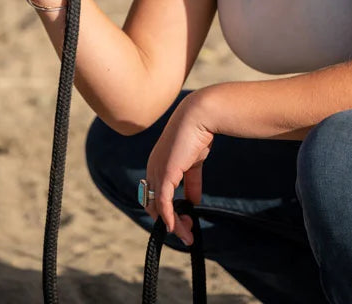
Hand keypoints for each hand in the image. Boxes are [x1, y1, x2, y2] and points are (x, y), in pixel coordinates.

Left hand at [144, 92, 212, 244]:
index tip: (184, 221)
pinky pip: (163, 202)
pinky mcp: (164, 174)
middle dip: (169, 221)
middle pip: (152, 204)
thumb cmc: (197, 134)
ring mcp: (156, 171)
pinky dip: (169, 217)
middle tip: (187, 230)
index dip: (167, 210)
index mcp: (157, 164)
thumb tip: (194, 202)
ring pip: (157, 206)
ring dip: (173, 223)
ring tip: (187, 234)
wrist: (200, 116)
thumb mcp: (193, 163)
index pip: (154, 194)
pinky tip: (177, 227)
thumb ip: (191, 182)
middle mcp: (152, 168)